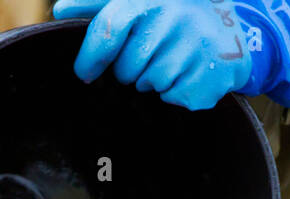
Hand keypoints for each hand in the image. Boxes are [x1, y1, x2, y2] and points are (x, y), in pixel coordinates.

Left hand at [52, 0, 251, 110]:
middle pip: (128, 67)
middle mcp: (174, 17)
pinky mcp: (211, 73)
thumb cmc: (170, 17)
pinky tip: (185, 74)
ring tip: (168, 63)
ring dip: (152, 82)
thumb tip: (60, 11)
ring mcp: (195, 46)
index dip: (91, 56)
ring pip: (150, 84)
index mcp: (150, 0)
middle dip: (130, 70)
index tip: (85, 73)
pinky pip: (174, 97)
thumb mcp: (138, 1)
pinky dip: (174, 93)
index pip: (109, 28)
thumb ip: (98, 6)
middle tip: (146, 58)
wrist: (229, 30)